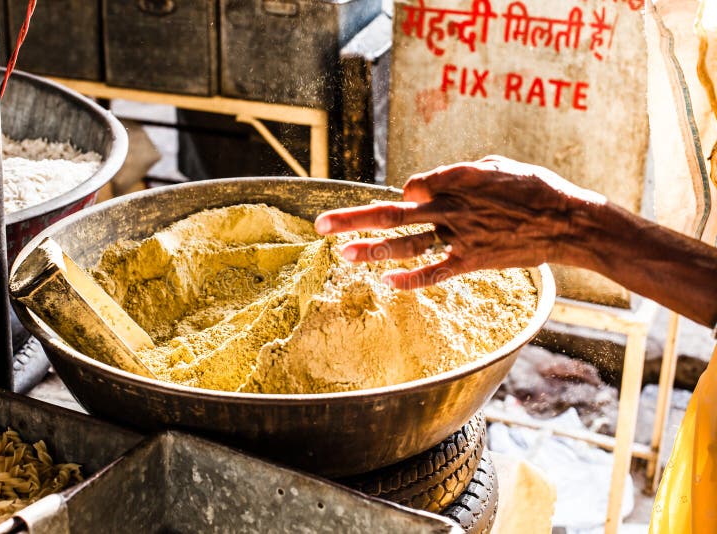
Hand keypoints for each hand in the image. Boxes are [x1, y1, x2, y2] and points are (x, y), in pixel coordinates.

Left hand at [315, 156, 606, 289]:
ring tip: (342, 254)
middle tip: (321, 224)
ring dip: (372, 250)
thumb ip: (460, 172)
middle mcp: (453, 210)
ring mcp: (461, 237)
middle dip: (354, 219)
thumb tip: (422, 186)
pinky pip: (437, 272)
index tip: (397, 197)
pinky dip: (413, 279)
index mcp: (459, 183)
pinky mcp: (473, 260)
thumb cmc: (535, 188)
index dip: (401, 193)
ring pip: (408, 245)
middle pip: (394, 215)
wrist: (568, 222)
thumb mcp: (499, 166)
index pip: (414, 188)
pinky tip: (387, 284)